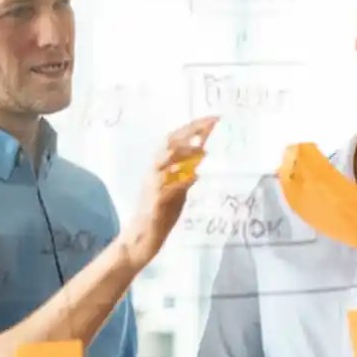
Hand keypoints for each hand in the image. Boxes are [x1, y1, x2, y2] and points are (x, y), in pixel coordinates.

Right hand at [120, 116, 218, 267]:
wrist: (143, 237)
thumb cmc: (161, 213)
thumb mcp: (178, 189)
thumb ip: (187, 173)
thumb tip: (202, 156)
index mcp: (159, 167)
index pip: (174, 140)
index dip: (193, 127)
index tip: (213, 119)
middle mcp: (153, 172)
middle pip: (168, 145)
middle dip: (190, 132)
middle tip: (211, 125)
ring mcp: (152, 187)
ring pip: (164, 162)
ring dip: (184, 154)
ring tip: (203, 150)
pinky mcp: (154, 204)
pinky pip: (167, 189)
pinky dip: (181, 181)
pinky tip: (195, 176)